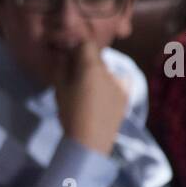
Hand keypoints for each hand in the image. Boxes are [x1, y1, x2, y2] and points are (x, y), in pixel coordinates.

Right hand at [55, 40, 128, 155]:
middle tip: (75, 76)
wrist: (90, 142)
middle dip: (86, 63)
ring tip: (88, 92)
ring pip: (106, 71)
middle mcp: (109, 71)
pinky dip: (108, 86)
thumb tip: (64, 54)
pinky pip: (116, 83)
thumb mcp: (59, 89)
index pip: (87, 43)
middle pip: (96, 58)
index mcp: (91, 67)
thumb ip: (61, 67)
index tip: (69, 55)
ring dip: (97, 75)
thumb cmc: (70, 114)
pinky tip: (101, 99)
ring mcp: (120, 83)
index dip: (77, 47)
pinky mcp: (126, 96)